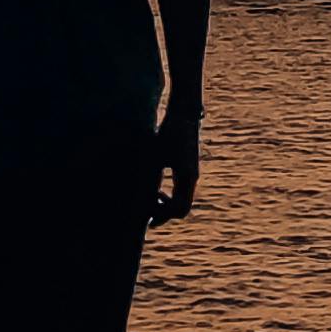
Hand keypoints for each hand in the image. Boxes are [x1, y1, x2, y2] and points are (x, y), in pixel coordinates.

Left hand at [150, 108, 201, 224]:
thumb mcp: (155, 154)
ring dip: (167, 205)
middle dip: (165, 214)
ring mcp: (191, 174)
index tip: (147, 214)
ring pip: (183, 200)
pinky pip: (181, 191)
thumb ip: (149, 177)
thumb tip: (138, 195)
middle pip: (183, 209)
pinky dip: (170, 196)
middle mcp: (192, 178)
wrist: (184, 115)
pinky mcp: (188, 168)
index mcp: (186, 178)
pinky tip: (157, 189)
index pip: (180, 209)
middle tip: (147, 216)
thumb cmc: (168, 133)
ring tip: (151, 200)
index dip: (163, 216)